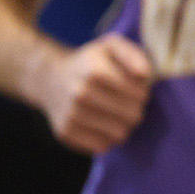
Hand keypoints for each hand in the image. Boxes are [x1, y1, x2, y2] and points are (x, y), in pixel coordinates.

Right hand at [40, 35, 152, 154]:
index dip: (143, 93)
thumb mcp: (112, 47)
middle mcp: (80, 94)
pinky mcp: (65, 133)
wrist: (49, 78)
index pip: (140, 95)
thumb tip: (145, 75)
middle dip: (136, 110)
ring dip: (123, 126)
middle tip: (127, 103)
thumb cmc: (91, 62)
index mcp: (95, 71)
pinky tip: (102, 125)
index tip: (136, 89)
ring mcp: (71, 115)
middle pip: (133, 117)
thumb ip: (134, 55)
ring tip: (115, 114)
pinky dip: (107, 138)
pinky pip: (102, 146)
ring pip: (120, 134)